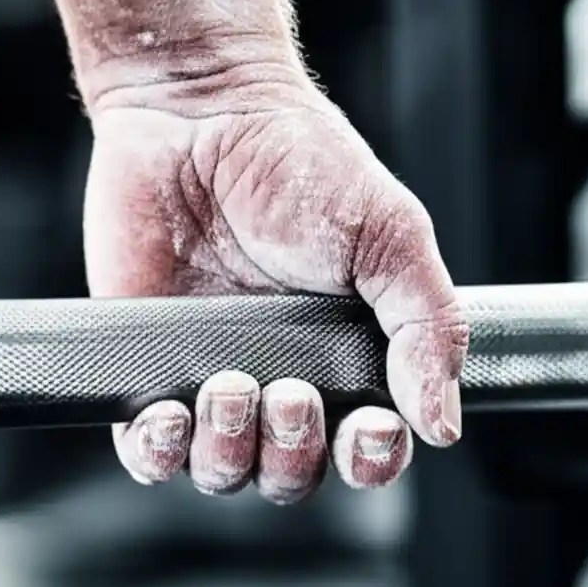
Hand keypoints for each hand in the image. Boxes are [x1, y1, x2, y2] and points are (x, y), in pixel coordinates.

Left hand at [85, 84, 467, 503]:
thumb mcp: (391, 234)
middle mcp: (279, 375)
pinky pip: (147, 449)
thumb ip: (427, 325)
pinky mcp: (145, 365)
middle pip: (291, 473)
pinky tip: (170, 415)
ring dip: (232, 451)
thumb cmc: (298, 161)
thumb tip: (442, 421)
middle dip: (296, 453)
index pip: (364, 449)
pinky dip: (158, 452)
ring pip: (224, 471)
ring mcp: (207, 374)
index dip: (370, 461)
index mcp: (346, 356)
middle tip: (290, 392)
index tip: (371, 430)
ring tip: (232, 386)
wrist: (196, 114)